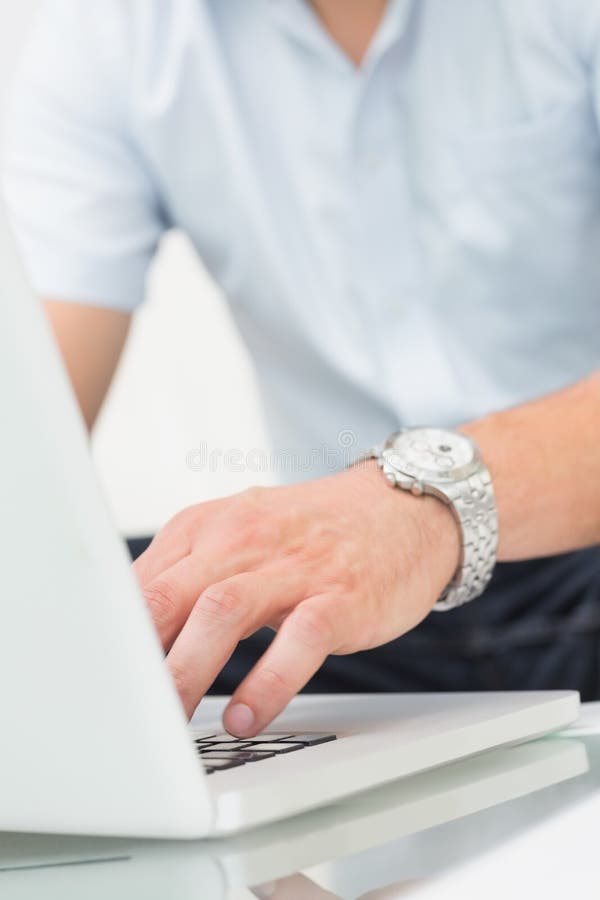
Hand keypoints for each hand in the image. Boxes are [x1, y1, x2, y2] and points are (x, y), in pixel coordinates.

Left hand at [133, 462, 458, 735]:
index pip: (142, 583)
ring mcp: (294, 566)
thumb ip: (188, 575)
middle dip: (139, 660)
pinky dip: (266, 683)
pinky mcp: (340, 596)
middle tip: (125, 712)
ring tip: (173, 723)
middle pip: (170, 597)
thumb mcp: (241, 534)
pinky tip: (245, 716)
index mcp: (209, 526)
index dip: (115, 637)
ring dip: (188, 672)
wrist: (403, 509)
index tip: (105, 683)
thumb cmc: (313, 531)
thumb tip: (134, 634)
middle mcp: (244, 539)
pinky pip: (297, 641)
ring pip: (221, 613)